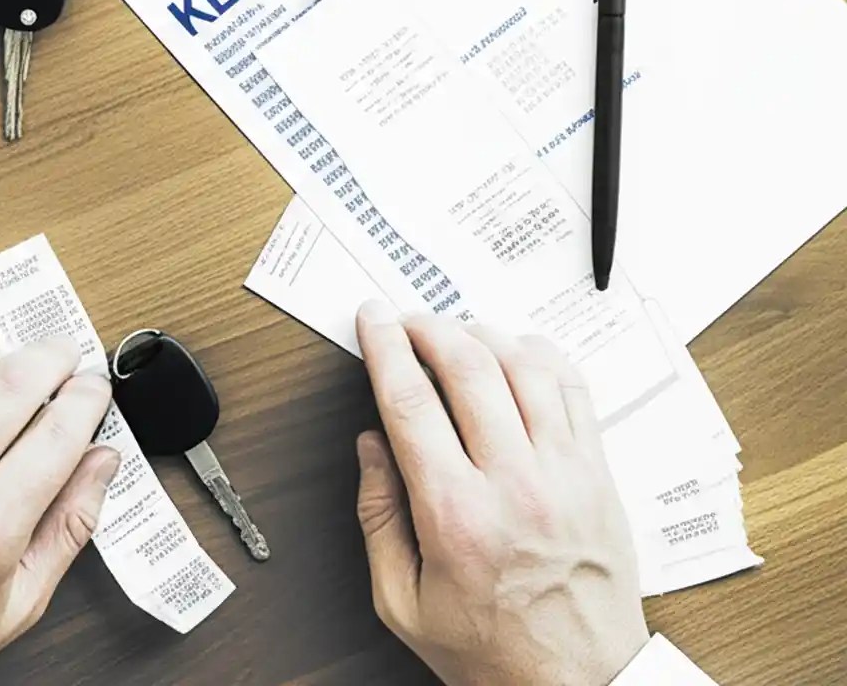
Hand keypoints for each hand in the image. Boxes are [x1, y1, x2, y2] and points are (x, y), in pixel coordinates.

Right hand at [353, 301, 649, 685]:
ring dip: (484, 334)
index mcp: (455, 515)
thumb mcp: (402, 601)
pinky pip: (573, 390)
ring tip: (457, 334)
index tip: (372, 321)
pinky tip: (517, 353)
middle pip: (470, 368)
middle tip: (407, 321)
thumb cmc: (492, 650)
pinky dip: (541, 356)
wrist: (578, 681)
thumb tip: (372, 446)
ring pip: (525, 367)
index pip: (412, 403)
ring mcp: (564, 474)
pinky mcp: (597, 474)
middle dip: (429, 328)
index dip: (385, 349)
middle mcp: (514, 483)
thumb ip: (378, 517)